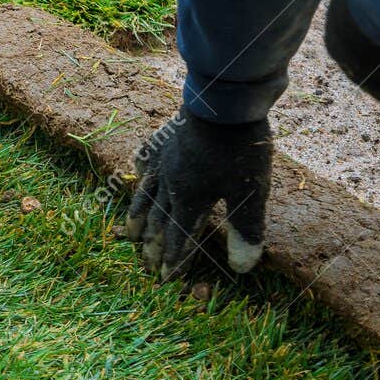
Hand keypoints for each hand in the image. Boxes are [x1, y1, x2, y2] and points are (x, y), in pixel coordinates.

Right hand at [124, 111, 272, 279]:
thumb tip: (241, 268)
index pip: (179, 238)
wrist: (224, 100)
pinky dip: (140, 169)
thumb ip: (245, 230)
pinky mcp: (165, 140)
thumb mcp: (250, 191)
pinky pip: (146, 158)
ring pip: (146, 194)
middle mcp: (169, 185)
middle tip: (146, 264)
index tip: (165, 279)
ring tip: (129, 232)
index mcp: (188, 200)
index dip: (174, 260)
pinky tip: (138, 171)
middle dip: (152, 246)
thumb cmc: (239, 148)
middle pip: (158, 221)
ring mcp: (163, 161)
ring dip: (138, 217)